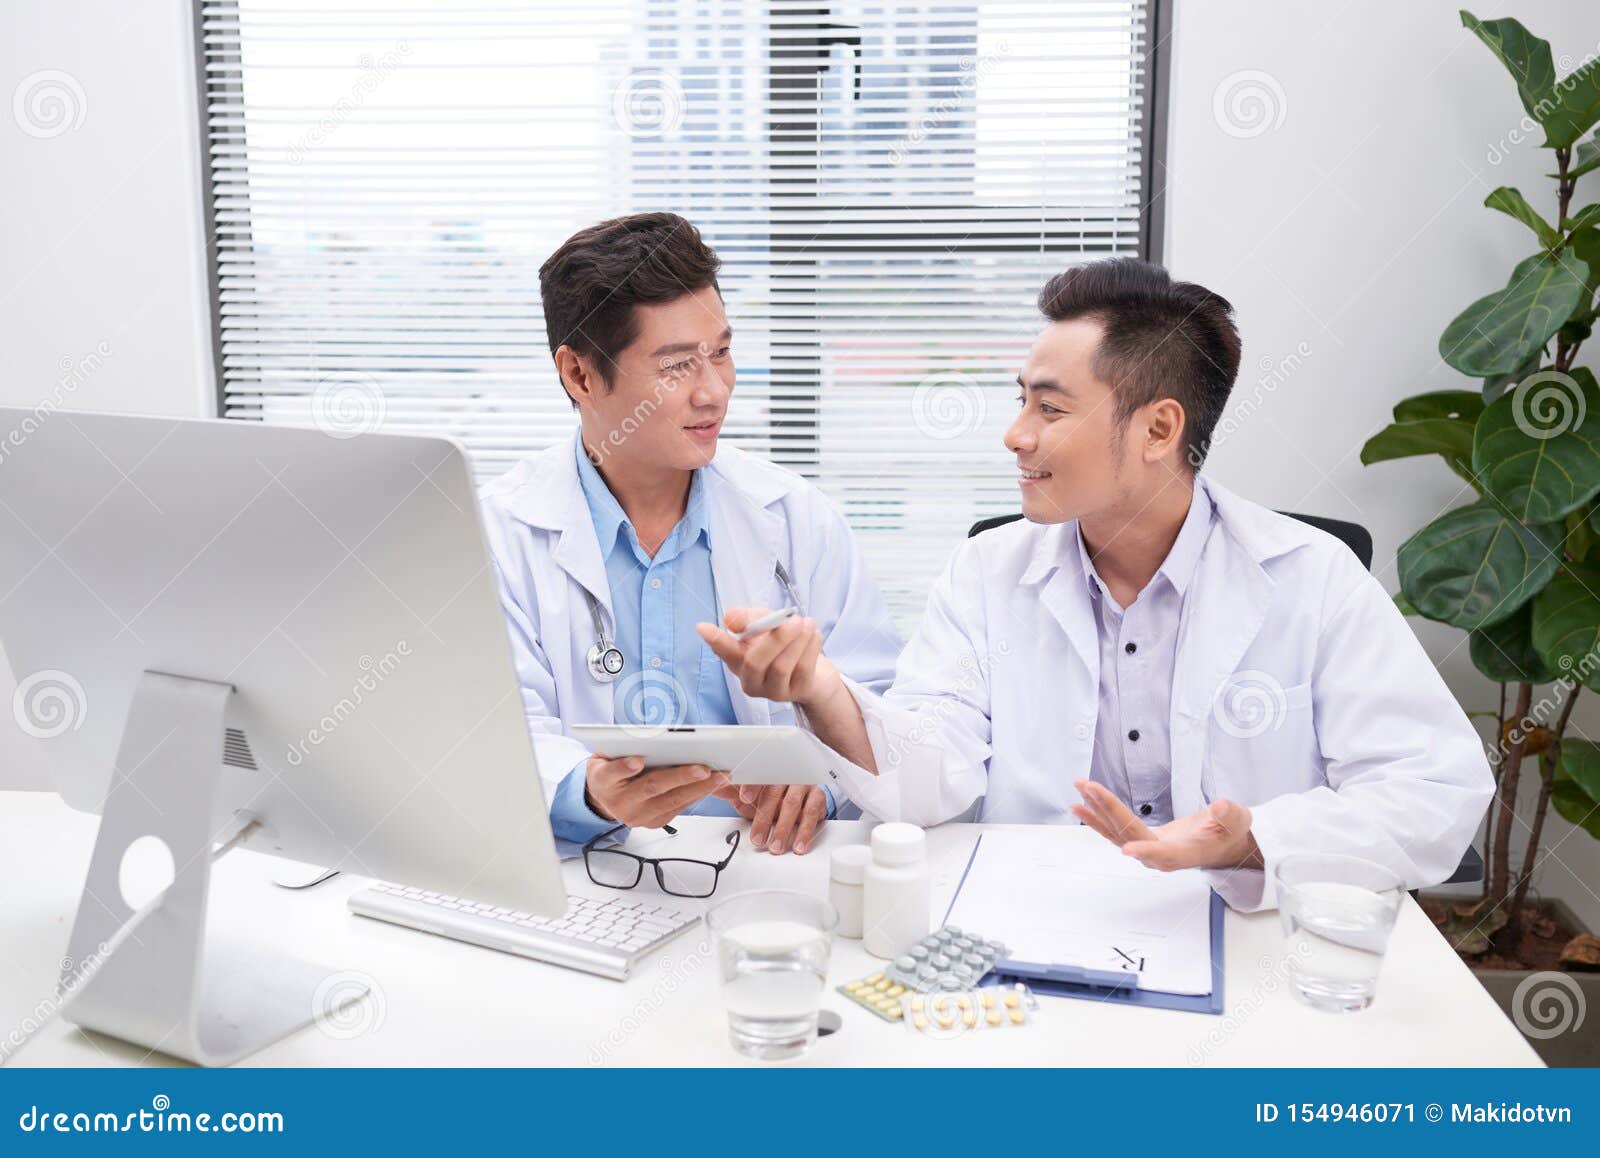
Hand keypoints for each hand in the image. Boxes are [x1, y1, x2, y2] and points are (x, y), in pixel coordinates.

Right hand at [584, 754, 728, 829]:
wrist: (603, 798)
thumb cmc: (609, 769)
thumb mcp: (605, 754)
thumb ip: (622, 747)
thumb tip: (652, 737)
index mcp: (603, 781)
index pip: (611, 774)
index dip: (623, 768)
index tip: (637, 760)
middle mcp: (620, 803)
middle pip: (651, 788)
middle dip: (680, 777)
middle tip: (703, 768)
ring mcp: (637, 816)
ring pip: (670, 801)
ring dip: (698, 788)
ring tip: (720, 775)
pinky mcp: (653, 822)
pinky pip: (678, 808)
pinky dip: (697, 795)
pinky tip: (712, 784)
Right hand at [696, 607, 839, 708]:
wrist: (816, 673)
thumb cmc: (784, 646)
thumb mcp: (765, 624)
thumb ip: (750, 618)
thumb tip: (731, 617)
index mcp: (739, 660)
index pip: (723, 650)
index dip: (714, 639)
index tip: (702, 627)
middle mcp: (752, 680)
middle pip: (754, 663)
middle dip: (775, 639)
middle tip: (792, 620)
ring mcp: (773, 690)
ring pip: (781, 666)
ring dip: (797, 640)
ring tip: (806, 623)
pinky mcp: (796, 692)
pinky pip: (803, 669)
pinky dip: (810, 647)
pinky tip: (813, 634)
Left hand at [712, 782, 827, 854]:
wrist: (799, 795)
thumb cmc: (768, 794)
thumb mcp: (746, 793)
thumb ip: (729, 790)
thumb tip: (713, 786)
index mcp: (766, 770)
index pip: (757, 775)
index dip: (751, 786)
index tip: (743, 797)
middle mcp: (785, 774)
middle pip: (774, 793)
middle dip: (764, 818)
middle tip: (757, 839)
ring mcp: (802, 785)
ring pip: (792, 804)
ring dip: (784, 828)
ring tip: (776, 847)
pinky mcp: (817, 797)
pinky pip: (812, 813)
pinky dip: (805, 831)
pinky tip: (799, 844)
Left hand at [1070, 780, 1262, 871]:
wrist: (1222, 843)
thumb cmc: (1230, 832)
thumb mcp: (1238, 820)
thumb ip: (1229, 814)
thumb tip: (1221, 806)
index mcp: (1186, 853)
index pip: (1164, 853)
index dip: (1147, 851)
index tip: (1128, 850)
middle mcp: (1162, 855)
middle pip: (1131, 835)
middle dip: (1109, 811)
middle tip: (1090, 789)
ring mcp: (1149, 849)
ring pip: (1117, 833)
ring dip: (1097, 812)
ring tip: (1079, 792)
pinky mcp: (1141, 840)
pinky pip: (1115, 830)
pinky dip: (1098, 817)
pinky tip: (1082, 804)